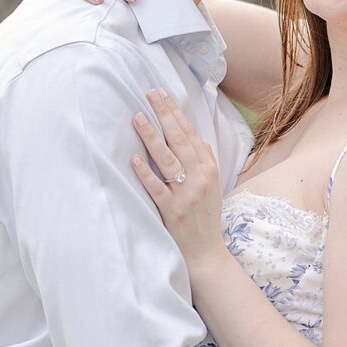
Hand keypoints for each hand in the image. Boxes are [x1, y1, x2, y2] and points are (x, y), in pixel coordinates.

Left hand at [129, 88, 226, 266]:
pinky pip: (157, 188)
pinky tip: (133, 158)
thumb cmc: (205, 217)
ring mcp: (186, 194)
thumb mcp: (213, 186)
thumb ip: (205, 161)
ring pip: (167, 159)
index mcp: (209, 169)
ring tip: (137, 117)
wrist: (206, 252)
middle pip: (179, 140)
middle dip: (163, 114)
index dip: (175, 112)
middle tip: (149, 94)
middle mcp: (200, 177)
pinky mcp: (172, 210)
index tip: (162, 94)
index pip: (190, 134)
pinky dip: (145, 173)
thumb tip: (196, 138)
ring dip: (151, 136)